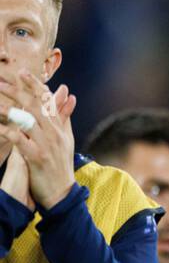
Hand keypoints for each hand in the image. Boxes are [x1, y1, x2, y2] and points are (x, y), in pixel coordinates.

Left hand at [0, 71, 75, 208]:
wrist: (62, 191)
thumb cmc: (60, 163)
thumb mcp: (66, 137)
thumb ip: (63, 115)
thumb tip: (68, 94)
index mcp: (58, 126)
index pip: (47, 99)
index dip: (35, 84)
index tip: (22, 72)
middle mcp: (53, 132)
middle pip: (35, 106)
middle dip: (18, 91)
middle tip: (2, 81)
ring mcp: (46, 144)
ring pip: (27, 121)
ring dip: (10, 110)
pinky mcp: (37, 157)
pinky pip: (20, 141)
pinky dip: (9, 133)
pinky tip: (0, 128)